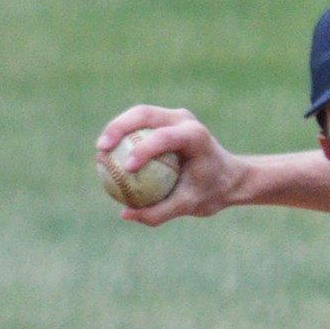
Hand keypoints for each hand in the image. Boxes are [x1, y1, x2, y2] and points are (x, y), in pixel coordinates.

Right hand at [95, 105, 242, 224]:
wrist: (229, 177)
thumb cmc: (212, 192)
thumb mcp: (189, 206)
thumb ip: (159, 212)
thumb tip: (125, 214)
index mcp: (196, 136)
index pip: (166, 137)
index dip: (144, 149)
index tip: (128, 167)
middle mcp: (184, 120)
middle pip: (144, 114)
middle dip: (119, 127)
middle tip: (101, 150)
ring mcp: (174, 116)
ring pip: (138, 114)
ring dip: (116, 128)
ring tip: (100, 150)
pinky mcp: (166, 120)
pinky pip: (139, 125)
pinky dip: (123, 137)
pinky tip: (107, 155)